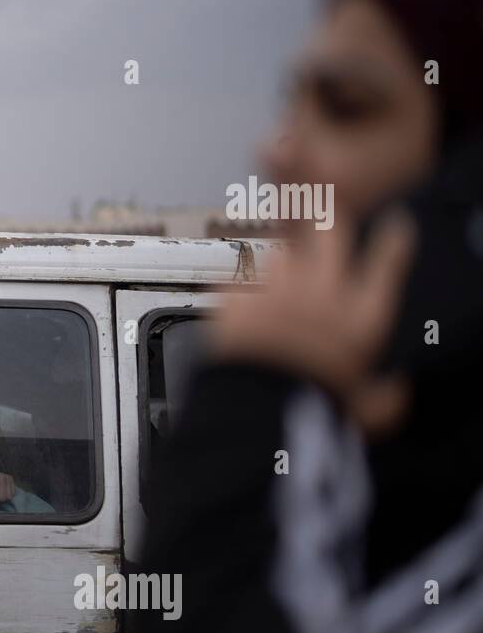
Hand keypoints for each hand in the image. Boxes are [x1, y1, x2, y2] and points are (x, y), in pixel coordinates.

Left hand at [208, 209, 416, 435]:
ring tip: (276, 292)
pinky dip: (243, 294)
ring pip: (282, 252)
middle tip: (321, 225)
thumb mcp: (364, 411)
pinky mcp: (238, 293)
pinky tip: (243, 314)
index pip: (389, 258)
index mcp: (362, 316)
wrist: (253, 407)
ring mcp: (277, 287)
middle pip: (331, 228)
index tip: (391, 226)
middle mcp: (324, 290)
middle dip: (327, 221)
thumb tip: (393, 390)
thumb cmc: (311, 409)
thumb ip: (383, 397)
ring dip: (283, 266)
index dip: (392, 238)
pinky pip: (242, 281)